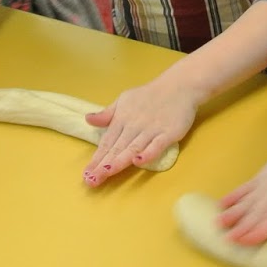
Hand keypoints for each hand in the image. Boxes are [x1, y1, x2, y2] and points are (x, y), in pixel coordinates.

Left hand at [82, 78, 197, 186]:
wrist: (179, 85)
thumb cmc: (150, 95)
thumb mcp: (125, 100)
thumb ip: (108, 113)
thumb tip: (88, 119)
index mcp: (122, 119)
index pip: (106, 142)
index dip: (96, 159)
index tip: (86, 174)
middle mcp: (134, 126)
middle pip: (117, 148)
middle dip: (103, 165)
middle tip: (92, 181)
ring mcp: (151, 129)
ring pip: (133, 148)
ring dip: (119, 161)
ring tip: (106, 174)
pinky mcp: (169, 132)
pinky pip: (157, 145)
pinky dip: (148, 153)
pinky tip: (138, 162)